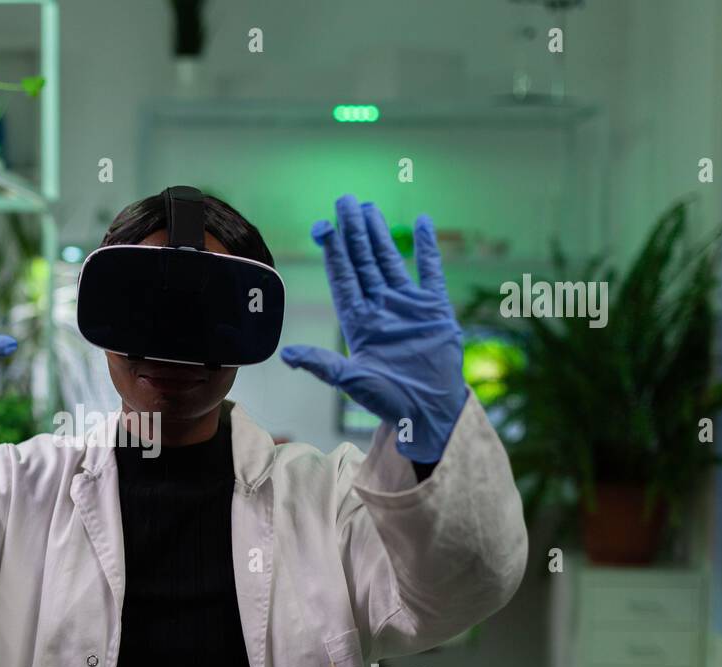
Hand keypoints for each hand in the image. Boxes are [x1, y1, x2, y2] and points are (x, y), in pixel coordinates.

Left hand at [281, 196, 467, 462]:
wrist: (430, 411)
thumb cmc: (389, 400)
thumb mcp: (352, 380)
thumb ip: (322, 364)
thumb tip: (286, 355)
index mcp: (359, 322)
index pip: (343, 278)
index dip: (333, 252)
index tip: (323, 226)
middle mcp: (380, 308)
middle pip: (364, 262)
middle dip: (353, 232)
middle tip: (345, 201)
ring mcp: (407, 305)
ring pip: (391, 260)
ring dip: (381, 234)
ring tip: (370, 207)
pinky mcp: (434, 308)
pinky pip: (430, 270)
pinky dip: (427, 247)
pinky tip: (422, 222)